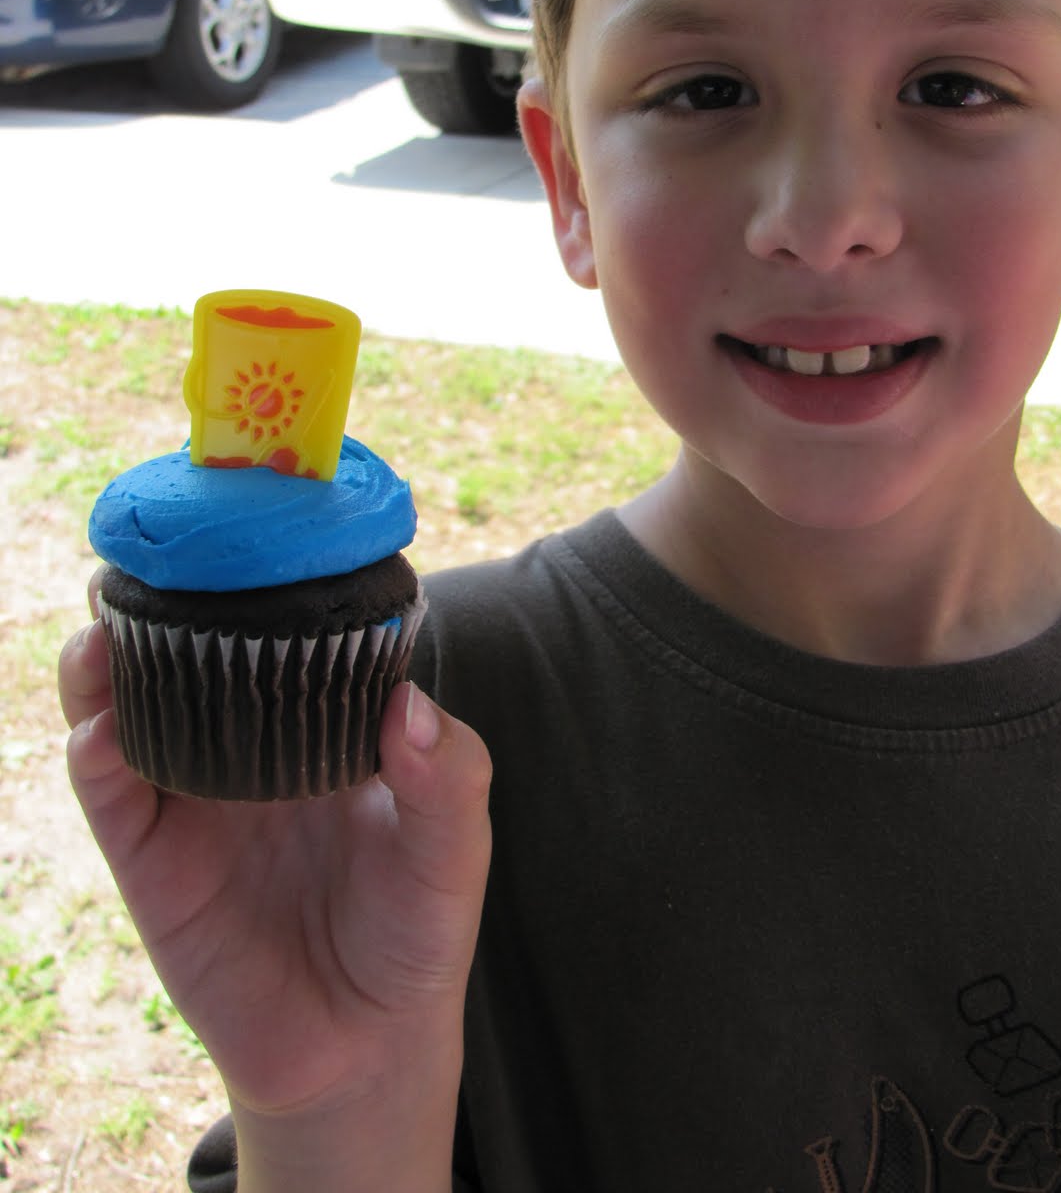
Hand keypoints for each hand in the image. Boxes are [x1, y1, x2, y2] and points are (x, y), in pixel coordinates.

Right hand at [60, 569, 491, 1190]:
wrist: (360, 1044)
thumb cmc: (415, 928)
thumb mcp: (453, 853)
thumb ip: (449, 777)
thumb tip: (411, 704)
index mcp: (327, 721)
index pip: (290, 628)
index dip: (269, 578)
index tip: (254, 526)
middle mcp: (253, 742)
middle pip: (196, 650)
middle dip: (170, 600)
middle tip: (158, 557)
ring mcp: (196, 794)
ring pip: (133, 705)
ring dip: (110, 659)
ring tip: (106, 625)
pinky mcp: (153, 857)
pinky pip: (112, 792)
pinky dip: (98, 751)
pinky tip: (102, 727)